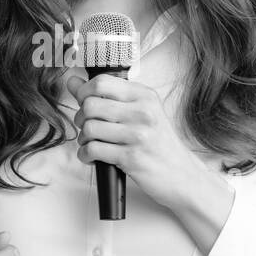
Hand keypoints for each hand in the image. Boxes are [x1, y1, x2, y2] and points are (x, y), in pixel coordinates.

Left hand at [65, 72, 207, 213]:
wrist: (181, 173)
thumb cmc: (159, 143)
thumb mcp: (140, 111)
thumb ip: (107, 96)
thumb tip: (73, 81)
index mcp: (144, 96)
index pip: (101, 82)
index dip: (84, 92)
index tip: (84, 102)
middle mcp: (142, 112)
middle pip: (90, 105)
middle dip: (81, 118)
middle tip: (88, 127)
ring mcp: (138, 135)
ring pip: (89, 128)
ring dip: (83, 139)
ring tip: (92, 143)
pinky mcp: (131, 157)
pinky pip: (93, 150)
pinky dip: (86, 155)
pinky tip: (94, 157)